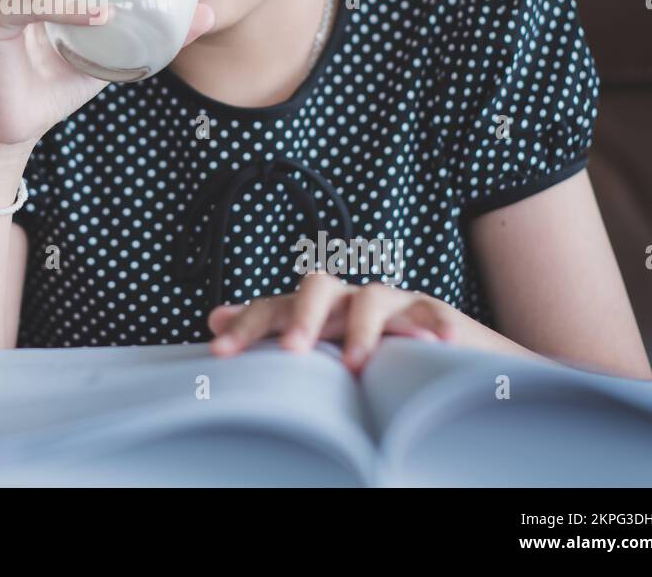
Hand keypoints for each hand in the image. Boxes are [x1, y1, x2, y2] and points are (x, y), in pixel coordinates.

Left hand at [206, 272, 458, 373]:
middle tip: (292, 352)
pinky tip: (437, 344)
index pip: (273, 307)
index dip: (247, 326)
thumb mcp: (319, 344)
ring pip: (371, 299)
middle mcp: (346, 299)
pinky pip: (433, 313)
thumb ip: (272, 332)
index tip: (219, 353)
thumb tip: (213, 320)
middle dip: (302, 317)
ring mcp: (390, 302)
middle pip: (317, 288)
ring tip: (355, 364)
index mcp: (313, 310)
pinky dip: (436, 326)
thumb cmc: (367, 348)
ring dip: (361, 330)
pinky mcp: (432, 315)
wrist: (435, 349)